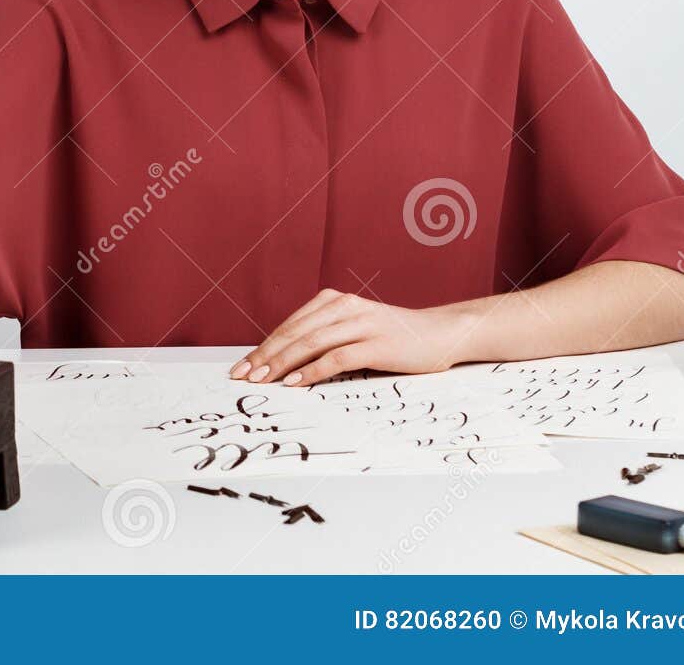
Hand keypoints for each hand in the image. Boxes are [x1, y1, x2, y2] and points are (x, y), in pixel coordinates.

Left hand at [228, 288, 474, 385]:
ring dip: (281, 363)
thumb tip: (285, 362)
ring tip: (262, 380)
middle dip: (265, 356)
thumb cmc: (393, 337)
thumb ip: (325, 335)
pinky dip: (312, 370)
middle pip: (295, 333)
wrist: (441, 333)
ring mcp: (361, 324)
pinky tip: (295, 382)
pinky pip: (336, 357)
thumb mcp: (354, 328)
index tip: (242, 366)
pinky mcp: (376, 343)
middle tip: (243, 376)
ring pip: (310, 343)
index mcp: (334, 300)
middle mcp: (344, 307)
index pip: (290, 325)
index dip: (264, 346)